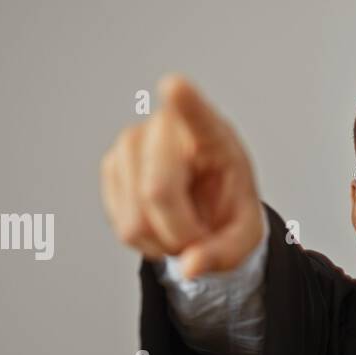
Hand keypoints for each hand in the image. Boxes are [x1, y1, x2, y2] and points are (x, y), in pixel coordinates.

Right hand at [100, 73, 263, 278]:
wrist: (208, 208)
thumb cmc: (229, 208)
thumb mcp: (244, 236)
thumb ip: (223, 253)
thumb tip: (190, 267)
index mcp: (212, 134)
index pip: (197, 115)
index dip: (184, 103)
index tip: (174, 86)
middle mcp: (166, 128)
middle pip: (158, 191)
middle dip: (180, 233)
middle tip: (200, 239)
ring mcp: (132, 143)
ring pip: (136, 219)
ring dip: (163, 242)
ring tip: (183, 230)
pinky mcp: (111, 166)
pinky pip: (123, 227)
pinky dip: (146, 242)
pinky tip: (161, 226)